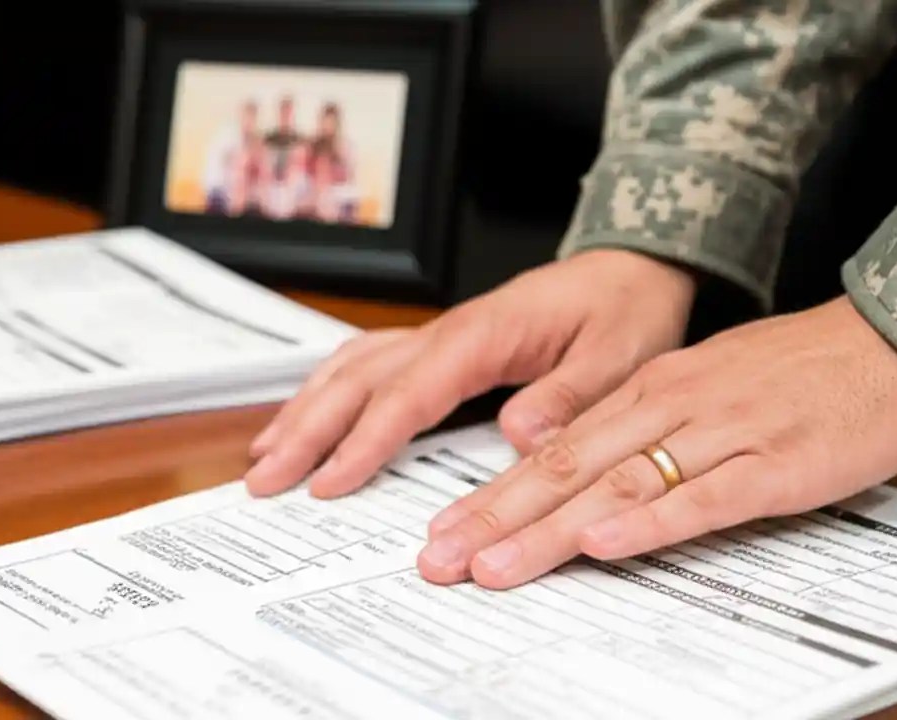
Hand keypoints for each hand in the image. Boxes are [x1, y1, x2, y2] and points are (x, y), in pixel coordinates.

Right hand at [244, 249, 696, 497]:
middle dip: (308, 430)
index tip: (331, 481)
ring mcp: (440, 336)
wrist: (631, 267)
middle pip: (359, 380)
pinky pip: (371, 362)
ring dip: (305, 410)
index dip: (365, 439)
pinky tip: (309, 412)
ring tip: (265, 456)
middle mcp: (449, 333)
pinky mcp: (444, 346)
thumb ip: (567, 396)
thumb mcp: (616, 356)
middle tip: (265, 480)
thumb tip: (518, 436)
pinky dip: (330, 389)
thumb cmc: (623, 308)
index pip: (409, 392)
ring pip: (352, 368)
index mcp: (483, 335)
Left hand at [417, 296, 896, 588]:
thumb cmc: (800, 368)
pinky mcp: (774, 463)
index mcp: (651, 390)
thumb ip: (648, 427)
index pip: (554, 450)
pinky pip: (704, 497)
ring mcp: (721, 433)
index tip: (444, 530)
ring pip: (618, 485)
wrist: (890, 340)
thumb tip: (589, 476)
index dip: (494, 496)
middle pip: (566, 468)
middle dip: (495, 519)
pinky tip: (606, 544)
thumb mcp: (706, 385)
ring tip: (494, 567)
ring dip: (549, 530)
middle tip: (439, 560)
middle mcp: (672, 406)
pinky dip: (650, 522)